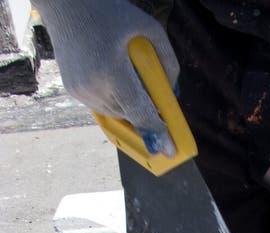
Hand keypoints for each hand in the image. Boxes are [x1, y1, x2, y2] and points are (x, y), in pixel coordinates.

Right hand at [35, 0, 179, 154]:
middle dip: (146, 113)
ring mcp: (80, 90)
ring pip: (116, 113)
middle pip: (130, 115)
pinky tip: (112, 75)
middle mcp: (94, 85)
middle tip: (157, 102)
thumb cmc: (108, 11)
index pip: (140, 111)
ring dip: (129, 105)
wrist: (65, 4)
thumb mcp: (147, 28)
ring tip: (128, 78)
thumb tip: (174, 92)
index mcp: (112, 70)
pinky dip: (113, 98)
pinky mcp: (73, 90)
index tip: (169, 150)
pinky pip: (102, 105)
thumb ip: (167, 60)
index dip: (157, 132)